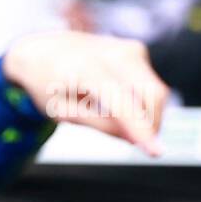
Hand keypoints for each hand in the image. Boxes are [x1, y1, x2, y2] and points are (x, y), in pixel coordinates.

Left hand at [2, 33, 167, 156]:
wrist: (43, 48)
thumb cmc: (48, 83)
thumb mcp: (61, 111)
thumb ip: (100, 124)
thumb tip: (135, 137)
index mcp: (84, 69)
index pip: (122, 103)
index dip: (141, 130)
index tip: (156, 153)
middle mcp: (111, 52)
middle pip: (153, 94)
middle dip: (152, 124)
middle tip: (135, 140)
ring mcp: (127, 48)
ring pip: (157, 92)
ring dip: (147, 114)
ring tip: (119, 118)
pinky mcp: (136, 49)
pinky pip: (151, 85)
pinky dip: (142, 102)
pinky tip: (120, 101)